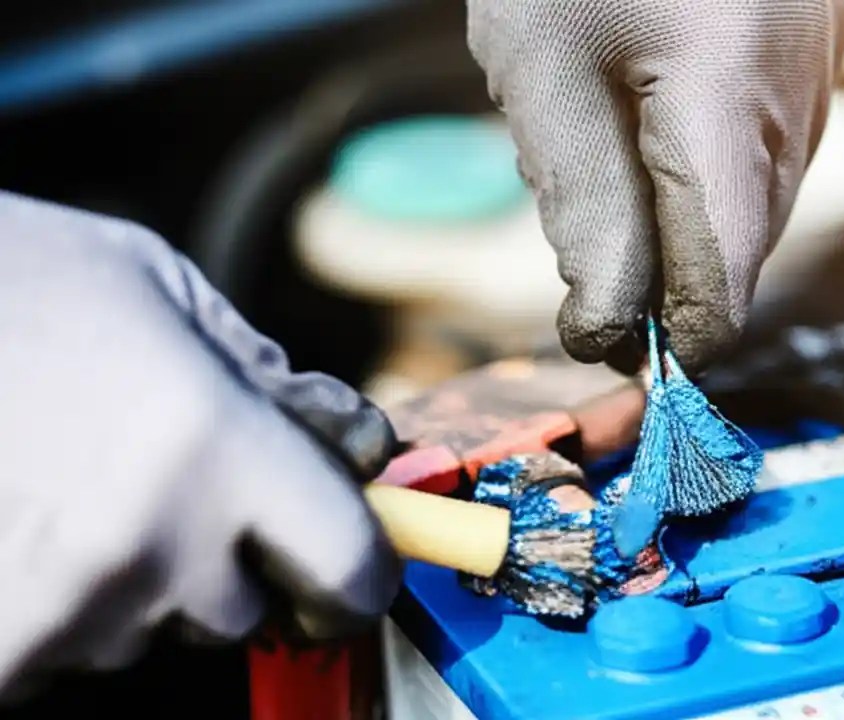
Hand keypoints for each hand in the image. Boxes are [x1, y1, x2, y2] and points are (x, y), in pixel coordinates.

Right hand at [0, 192, 399, 700]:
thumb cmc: (16, 277)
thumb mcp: (163, 289)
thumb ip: (268, 377)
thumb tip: (353, 442)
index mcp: (220, 446)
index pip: (352, 569)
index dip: (357, 568)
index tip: (342, 562)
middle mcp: (156, 542)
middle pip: (247, 606)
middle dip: (227, 560)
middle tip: (160, 483)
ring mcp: (68, 603)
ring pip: (151, 630)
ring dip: (133, 579)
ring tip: (68, 484)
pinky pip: (64, 652)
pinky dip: (54, 605)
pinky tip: (25, 524)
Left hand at [467, 0, 843, 372]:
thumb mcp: (544, 71)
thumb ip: (585, 208)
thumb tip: (608, 326)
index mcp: (734, 106)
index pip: (724, 290)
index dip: (663, 339)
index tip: (597, 341)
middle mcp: (800, 101)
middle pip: (742, 252)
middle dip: (659, 274)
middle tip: (577, 234)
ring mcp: (817, 72)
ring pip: (751, 204)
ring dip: (676, 218)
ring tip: (603, 150)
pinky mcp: (809, 52)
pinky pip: (760, 149)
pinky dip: (698, 167)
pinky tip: (643, 113)